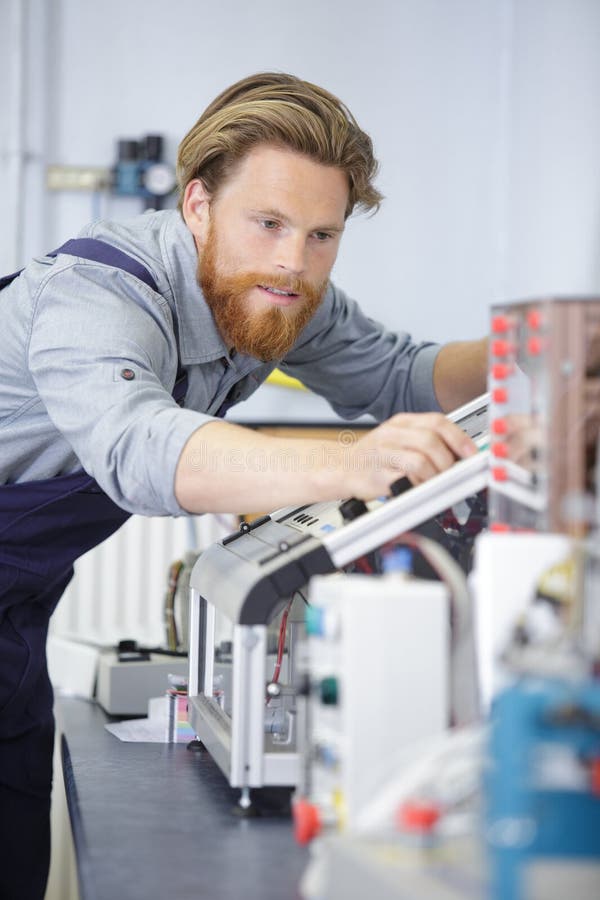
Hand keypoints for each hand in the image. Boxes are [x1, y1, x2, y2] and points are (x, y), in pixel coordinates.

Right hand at [346, 412, 477, 499]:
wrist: (340, 468)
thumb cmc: (374, 457)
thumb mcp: (398, 439)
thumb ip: (427, 441)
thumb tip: (461, 454)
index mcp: (401, 423)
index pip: (437, 421)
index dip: (459, 438)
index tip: (472, 454)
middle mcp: (392, 434)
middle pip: (431, 440)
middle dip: (448, 460)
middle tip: (452, 474)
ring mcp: (382, 453)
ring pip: (421, 459)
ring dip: (435, 475)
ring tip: (434, 482)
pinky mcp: (376, 475)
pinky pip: (405, 479)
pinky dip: (418, 484)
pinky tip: (417, 487)